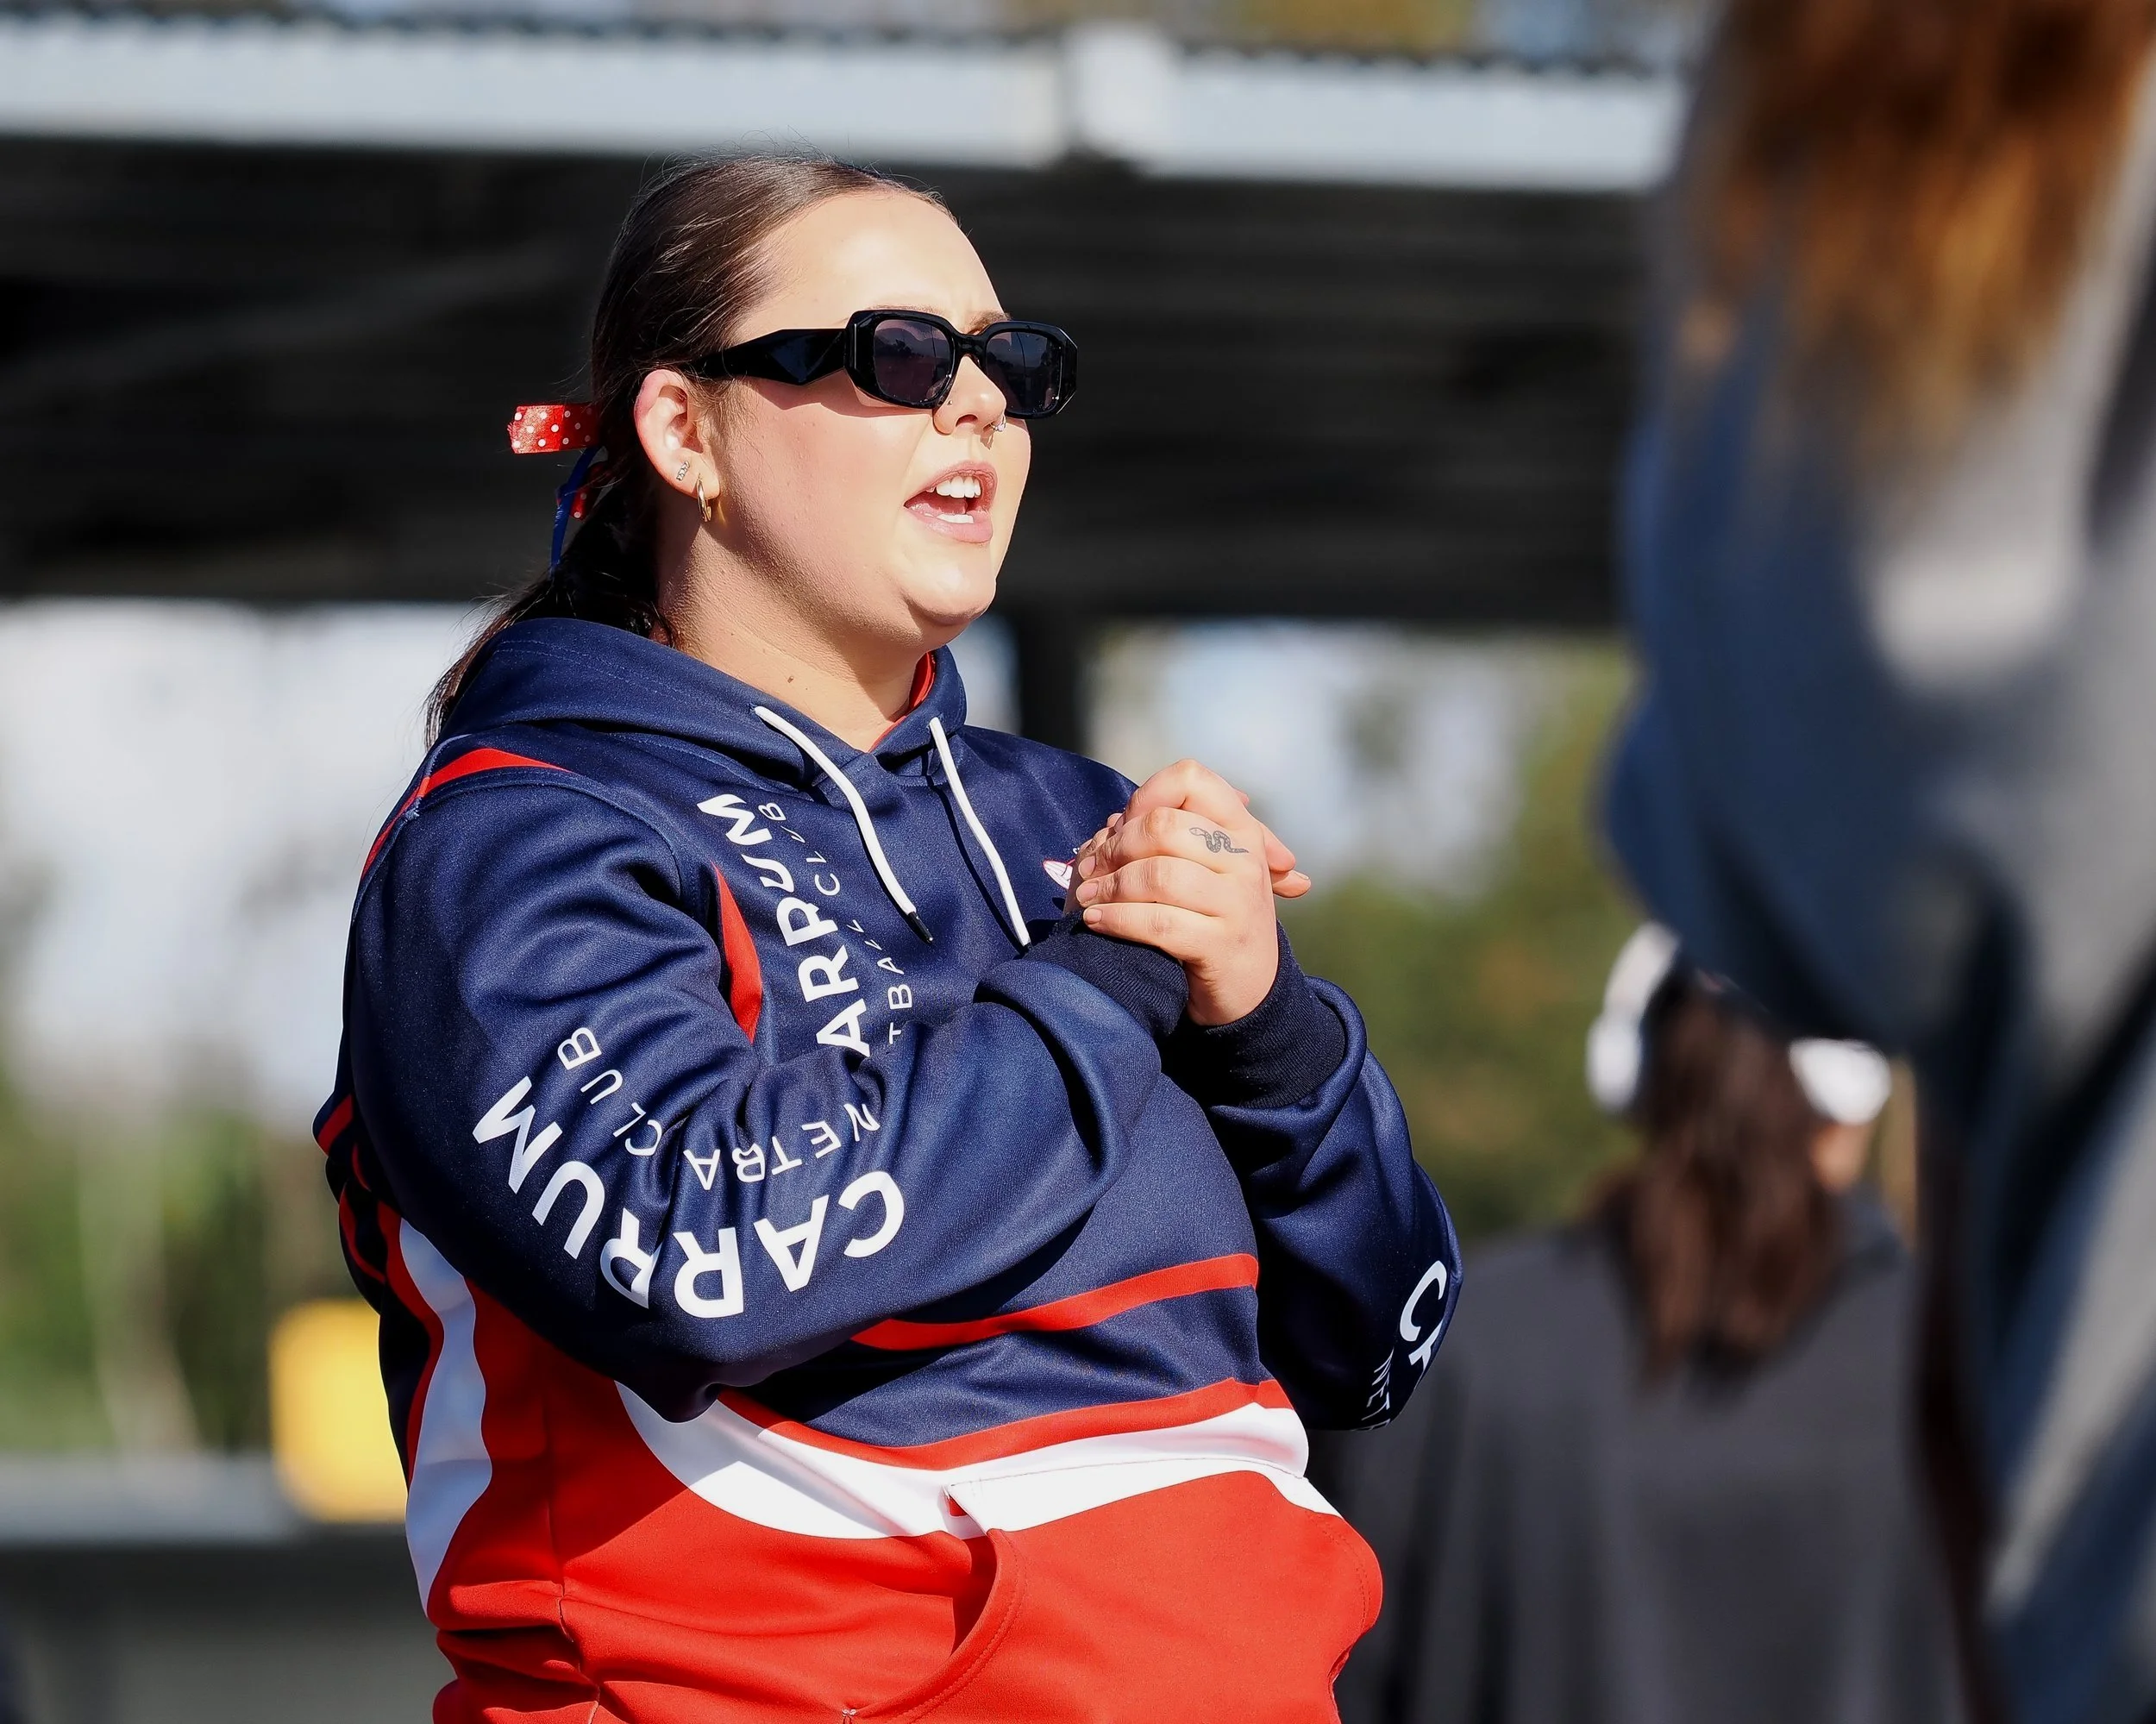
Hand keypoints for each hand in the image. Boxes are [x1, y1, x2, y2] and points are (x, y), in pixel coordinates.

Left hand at [1071, 760, 1307, 1024]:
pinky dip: (1117, 920)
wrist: (1250, 991)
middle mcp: (1245, 860)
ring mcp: (1239, 903)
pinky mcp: (1222, 944)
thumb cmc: (1211, 920)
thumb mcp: (1205, 870)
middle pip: (1163, 825)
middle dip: (1116, 847)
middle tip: (1091, 871)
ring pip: (1157, 874)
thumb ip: (1169, 838)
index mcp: (1241, 830)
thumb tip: (1113, 820)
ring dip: (1109, 887)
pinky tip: (1098, 922)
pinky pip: (1158, 922)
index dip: (1146, 795)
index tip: (1121, 824)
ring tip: (1088, 899)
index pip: (1191, 779)